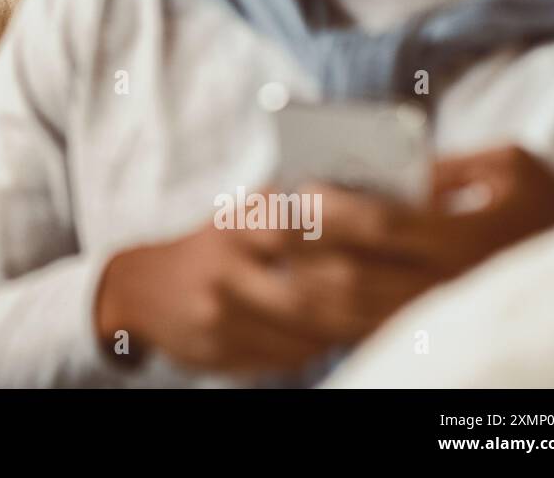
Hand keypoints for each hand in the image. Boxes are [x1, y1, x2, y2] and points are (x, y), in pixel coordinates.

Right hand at [93, 145, 553, 375]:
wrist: (141, 288)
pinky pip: (285, 356)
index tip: (407, 248)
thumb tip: (379, 196)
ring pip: (305, 332)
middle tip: (412, 303)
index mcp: (239, 219)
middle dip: (367, 302)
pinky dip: (318, 349)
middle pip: (314, 292)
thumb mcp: (245, 210)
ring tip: (386, 322)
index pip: (306, 227)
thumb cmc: (214, 242)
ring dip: (348, 330)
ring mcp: (221, 311)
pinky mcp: (219, 348)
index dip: (359, 238)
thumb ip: (296, 203)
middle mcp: (226, 264)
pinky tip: (337, 338)